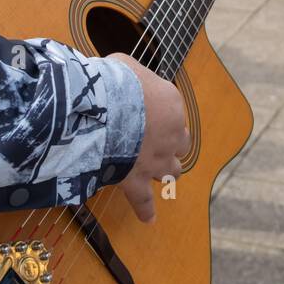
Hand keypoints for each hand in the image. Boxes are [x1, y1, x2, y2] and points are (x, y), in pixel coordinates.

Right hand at [108, 53, 188, 222]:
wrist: (104, 111)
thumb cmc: (113, 82)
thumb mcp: (125, 65)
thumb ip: (131, 74)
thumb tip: (122, 75)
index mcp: (171, 105)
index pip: (174, 112)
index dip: (161, 114)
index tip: (147, 113)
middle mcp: (171, 136)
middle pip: (179, 144)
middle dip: (170, 145)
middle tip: (157, 142)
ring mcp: (156, 161)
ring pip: (171, 172)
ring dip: (165, 171)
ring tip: (158, 173)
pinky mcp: (137, 180)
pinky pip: (144, 201)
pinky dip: (146, 210)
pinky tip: (148, 218)